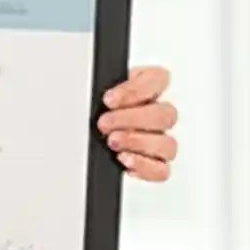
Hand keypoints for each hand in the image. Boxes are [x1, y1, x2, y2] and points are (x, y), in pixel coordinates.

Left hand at [97, 66, 177, 181]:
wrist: (81, 138)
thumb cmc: (97, 110)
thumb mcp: (98, 93)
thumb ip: (104, 90)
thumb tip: (100, 95)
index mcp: (147, 87)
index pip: (158, 79)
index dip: (136, 90)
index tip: (109, 99)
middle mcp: (158, 114)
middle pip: (165, 114)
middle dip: (131, 119)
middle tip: (105, 123)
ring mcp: (160, 141)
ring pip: (168, 144)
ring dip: (137, 142)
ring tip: (112, 141)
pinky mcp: (156, 165)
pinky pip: (162, 170)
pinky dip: (143, 166)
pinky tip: (124, 159)